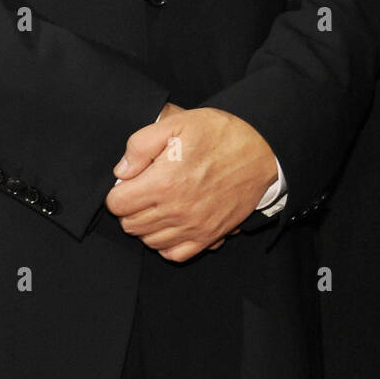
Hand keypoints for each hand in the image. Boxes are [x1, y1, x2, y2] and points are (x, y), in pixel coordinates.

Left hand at [105, 108, 276, 262]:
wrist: (262, 151)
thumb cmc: (221, 135)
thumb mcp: (178, 124)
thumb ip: (141, 145)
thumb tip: (122, 171)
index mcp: (164, 183)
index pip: (117, 204)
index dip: (120, 190)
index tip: (132, 180)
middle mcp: (176, 210)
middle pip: (130, 225)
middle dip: (131, 207)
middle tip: (145, 189)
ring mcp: (193, 227)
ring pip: (149, 240)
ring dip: (147, 225)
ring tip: (160, 204)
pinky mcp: (209, 235)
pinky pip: (174, 254)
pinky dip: (167, 243)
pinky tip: (172, 223)